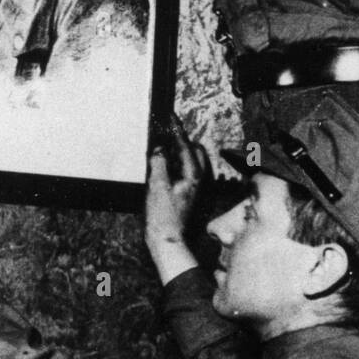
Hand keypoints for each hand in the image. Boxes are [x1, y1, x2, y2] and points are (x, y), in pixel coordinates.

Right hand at [146, 116, 208, 250]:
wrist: (170, 241)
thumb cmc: (163, 217)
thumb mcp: (156, 186)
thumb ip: (159, 163)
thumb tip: (160, 149)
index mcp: (194, 174)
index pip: (185, 144)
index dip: (176, 129)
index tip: (170, 117)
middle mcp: (202, 179)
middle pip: (195, 150)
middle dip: (182, 141)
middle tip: (165, 137)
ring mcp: (201, 188)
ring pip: (195, 162)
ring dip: (182, 154)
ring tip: (165, 153)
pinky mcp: (197, 196)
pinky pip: (191, 173)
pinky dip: (181, 166)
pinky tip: (168, 171)